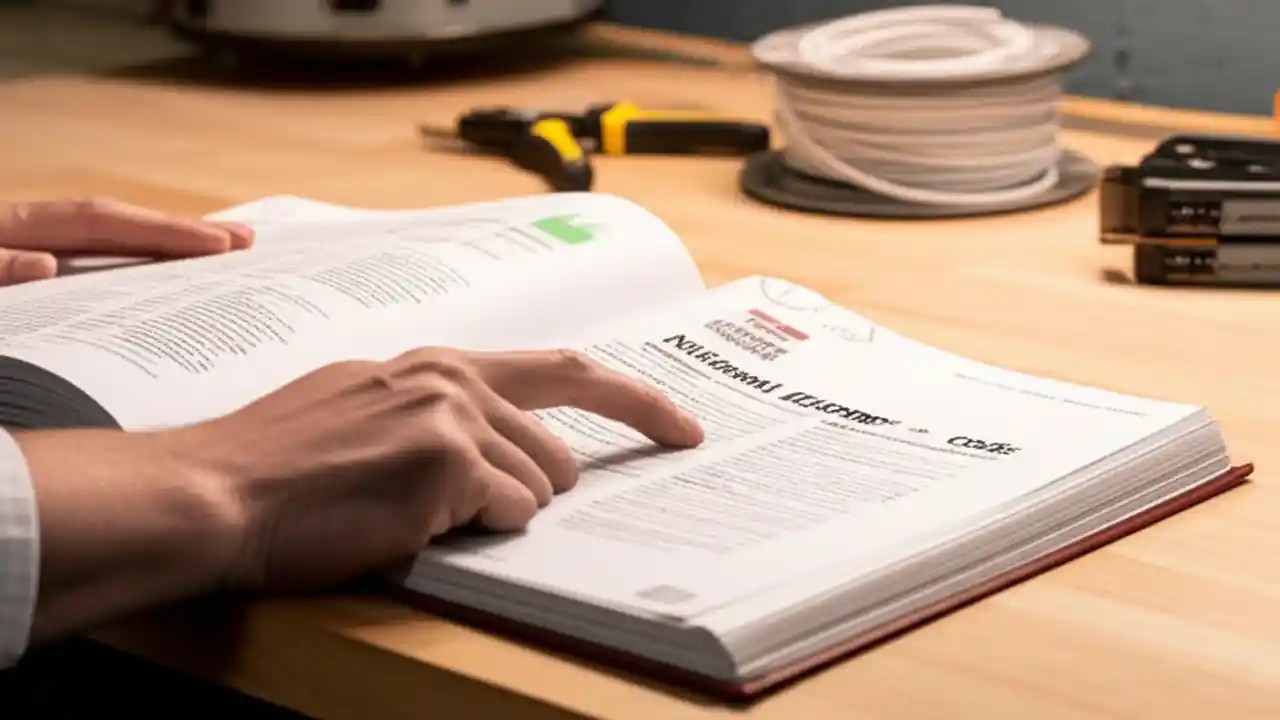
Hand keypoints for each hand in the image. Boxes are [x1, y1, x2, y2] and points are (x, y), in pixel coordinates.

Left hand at [0, 197, 253, 284]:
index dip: (163, 231)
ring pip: (114, 238)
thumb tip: (46, 264)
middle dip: (184, 230)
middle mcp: (35, 227)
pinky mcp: (32, 268)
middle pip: (122, 221)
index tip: (218, 245)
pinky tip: (169, 272)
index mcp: (13, 223)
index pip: (104, 223)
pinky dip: (138, 260)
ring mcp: (35, 244)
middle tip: (247, 241)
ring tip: (224, 251)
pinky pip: (95, 259)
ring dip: (168, 242)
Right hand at [168, 347, 703, 591]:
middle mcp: (453, 377)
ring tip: (411, 511)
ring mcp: (453, 414)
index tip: (681, 422)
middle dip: (543, 488)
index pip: (560, 367)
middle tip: (510, 496)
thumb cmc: (277, 466)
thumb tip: (488, 448)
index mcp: (435, 363)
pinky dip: (473, 531)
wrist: (217, 491)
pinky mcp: (449, 461)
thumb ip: (430, 412)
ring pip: (536, 486)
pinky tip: (409, 523)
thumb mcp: (360, 407)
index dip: (632, 396)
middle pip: (559, 444)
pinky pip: (506, 514)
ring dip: (492, 513)